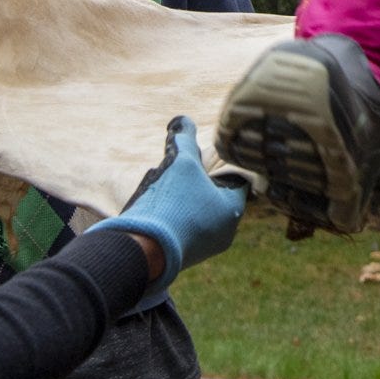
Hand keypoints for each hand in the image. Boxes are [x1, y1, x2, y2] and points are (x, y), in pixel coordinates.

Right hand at [92, 117, 247, 296]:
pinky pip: (186, 231)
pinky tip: (158, 212)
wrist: (143, 249)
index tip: (206, 161)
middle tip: (181, 174)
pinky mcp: (186, 258)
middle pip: (215, 198)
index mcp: (233, 210)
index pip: (236, 181)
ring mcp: (206, 248)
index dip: (221, 167)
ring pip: (200, 215)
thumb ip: (185, 140)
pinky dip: (175, 219)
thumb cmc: (171, 203)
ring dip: (185, 202)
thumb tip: (184, 120)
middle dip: (198, 185)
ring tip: (166, 192)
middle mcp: (226, 232)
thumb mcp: (180, 163)